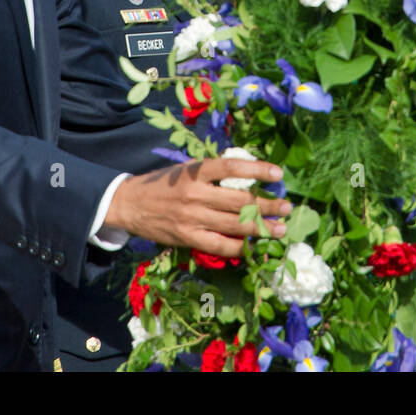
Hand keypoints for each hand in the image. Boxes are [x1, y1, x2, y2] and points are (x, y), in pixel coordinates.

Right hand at [104, 157, 290, 256]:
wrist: (129, 204)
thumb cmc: (163, 184)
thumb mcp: (185, 169)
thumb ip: (212, 171)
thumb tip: (248, 174)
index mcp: (195, 171)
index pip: (232, 167)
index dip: (258, 170)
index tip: (278, 174)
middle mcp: (195, 193)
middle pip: (240, 201)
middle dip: (267, 205)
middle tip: (286, 207)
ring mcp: (192, 218)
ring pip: (234, 225)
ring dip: (261, 228)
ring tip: (280, 229)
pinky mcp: (187, 238)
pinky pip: (220, 245)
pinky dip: (240, 247)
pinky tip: (255, 245)